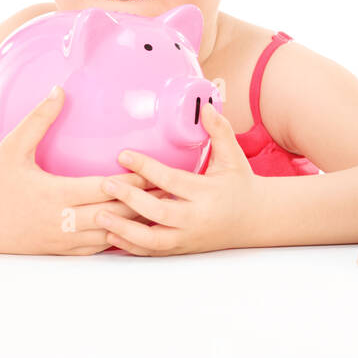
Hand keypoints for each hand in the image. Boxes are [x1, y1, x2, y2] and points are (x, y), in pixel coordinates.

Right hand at [0, 86, 152, 254]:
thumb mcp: (13, 147)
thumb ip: (39, 119)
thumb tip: (59, 89)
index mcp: (56, 194)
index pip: (106, 188)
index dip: (133, 180)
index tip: (156, 168)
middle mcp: (63, 221)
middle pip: (117, 214)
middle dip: (145, 201)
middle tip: (172, 189)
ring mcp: (63, 240)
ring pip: (111, 234)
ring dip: (136, 224)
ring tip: (163, 210)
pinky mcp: (60, 251)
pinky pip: (97, 248)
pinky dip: (118, 239)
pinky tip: (136, 230)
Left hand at [95, 101, 264, 254]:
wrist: (256, 220)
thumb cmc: (241, 185)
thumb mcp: (234, 157)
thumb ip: (219, 131)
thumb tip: (206, 106)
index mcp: (208, 193)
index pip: (172, 180)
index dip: (146, 168)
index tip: (123, 155)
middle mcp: (197, 218)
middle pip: (158, 212)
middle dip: (129, 199)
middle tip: (106, 183)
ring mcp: (189, 237)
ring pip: (152, 240)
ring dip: (124, 229)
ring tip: (101, 215)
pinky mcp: (183, 249)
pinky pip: (153, 251)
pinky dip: (131, 245)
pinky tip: (111, 235)